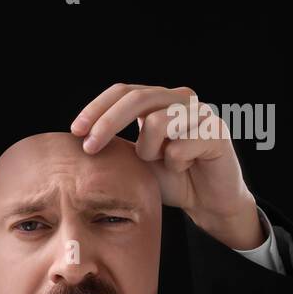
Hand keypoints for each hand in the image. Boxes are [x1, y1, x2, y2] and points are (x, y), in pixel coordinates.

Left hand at [70, 84, 262, 249]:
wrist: (207, 201)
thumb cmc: (169, 179)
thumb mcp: (133, 159)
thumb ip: (115, 142)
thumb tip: (79, 135)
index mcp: (158, 100)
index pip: (123, 91)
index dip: (97, 108)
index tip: (75, 131)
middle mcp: (179, 99)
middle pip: (137, 98)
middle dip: (107, 123)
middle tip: (89, 148)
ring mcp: (200, 112)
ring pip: (156, 122)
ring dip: (148, 151)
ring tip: (161, 162)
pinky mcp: (217, 131)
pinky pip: (180, 147)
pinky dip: (175, 164)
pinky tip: (186, 168)